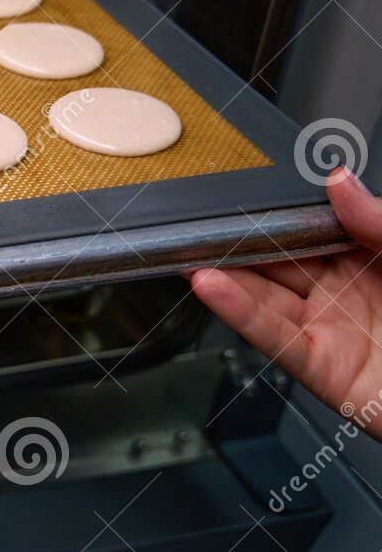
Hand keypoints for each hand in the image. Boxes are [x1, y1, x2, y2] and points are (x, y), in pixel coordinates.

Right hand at [191, 167, 381, 435]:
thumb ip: (381, 221)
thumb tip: (337, 182)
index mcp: (380, 258)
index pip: (317, 224)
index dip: (281, 208)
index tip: (246, 188)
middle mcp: (352, 293)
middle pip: (281, 259)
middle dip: (240, 238)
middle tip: (201, 218)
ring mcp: (334, 330)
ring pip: (266, 295)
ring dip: (224, 272)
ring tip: (187, 247)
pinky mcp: (324, 370)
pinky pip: (273, 336)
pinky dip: (236, 311)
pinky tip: (211, 285)